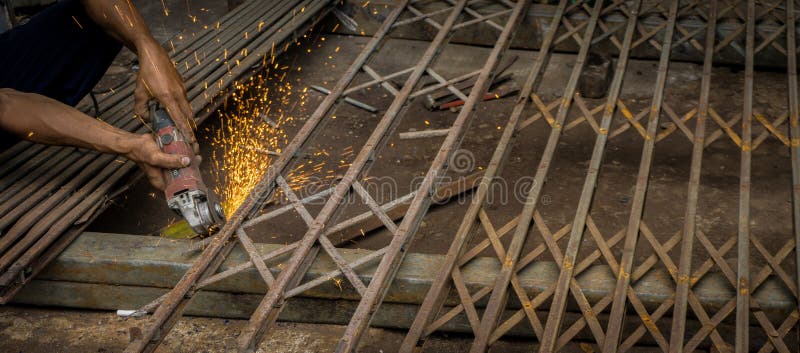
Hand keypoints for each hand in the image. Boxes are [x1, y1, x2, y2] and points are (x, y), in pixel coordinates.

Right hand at [123, 134, 194, 189]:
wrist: (134, 142)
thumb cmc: (141, 152)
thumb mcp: (156, 158)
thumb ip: (170, 161)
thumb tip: (186, 161)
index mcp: (162, 181)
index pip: (179, 188)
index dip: (190, 184)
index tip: (198, 175)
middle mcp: (166, 175)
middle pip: (183, 175)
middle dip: (192, 168)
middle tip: (197, 159)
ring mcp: (167, 167)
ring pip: (182, 165)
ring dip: (190, 159)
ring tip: (194, 151)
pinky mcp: (169, 158)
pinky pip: (179, 157)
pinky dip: (184, 152)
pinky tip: (189, 147)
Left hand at [133, 40, 199, 154]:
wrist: (153, 54)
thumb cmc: (146, 73)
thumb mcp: (139, 92)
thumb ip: (142, 109)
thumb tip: (146, 119)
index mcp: (168, 98)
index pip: (180, 119)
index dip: (186, 131)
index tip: (191, 141)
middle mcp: (179, 95)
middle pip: (189, 116)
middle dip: (189, 127)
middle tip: (188, 138)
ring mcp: (182, 89)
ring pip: (187, 108)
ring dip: (185, 117)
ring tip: (180, 125)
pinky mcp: (182, 85)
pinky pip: (184, 100)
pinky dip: (181, 107)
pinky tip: (173, 108)